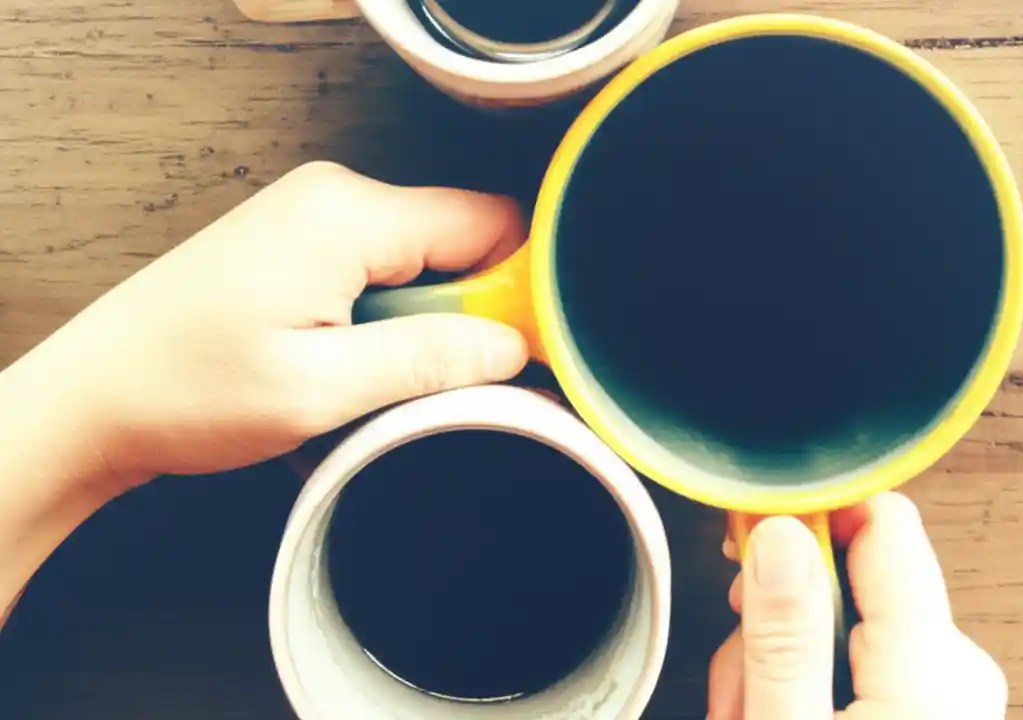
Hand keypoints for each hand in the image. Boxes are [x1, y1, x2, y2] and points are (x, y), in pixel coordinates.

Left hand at [13, 161, 529, 487]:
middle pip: (460, 242)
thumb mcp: (319, 389)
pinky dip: (383, 323)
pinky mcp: (300, 242)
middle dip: (463, 315)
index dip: (516, 287)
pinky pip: (382, 272)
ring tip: (363, 378)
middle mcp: (335, 195)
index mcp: (347, 214)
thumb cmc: (188, 390)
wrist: (93, 395)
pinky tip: (341, 363)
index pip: (489, 223)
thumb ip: (427, 360)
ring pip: (423, 263)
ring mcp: (314, 215)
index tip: (511, 353)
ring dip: (418, 327)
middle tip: (418, 381)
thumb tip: (514, 344)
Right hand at [708, 493, 1006, 718]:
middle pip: (850, 576)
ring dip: (783, 657)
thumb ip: (786, 635)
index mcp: (932, 665)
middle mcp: (956, 666)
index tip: (745, 534)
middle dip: (777, 614)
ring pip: (844, 620)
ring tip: (748, 713)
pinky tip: (780, 714)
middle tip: (736, 678)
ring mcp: (947, 690)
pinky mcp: (930, 707)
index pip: (882, 520)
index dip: (804, 512)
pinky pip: (860, 659)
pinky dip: (811, 683)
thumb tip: (778, 532)